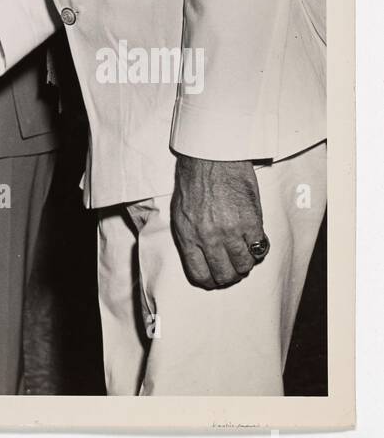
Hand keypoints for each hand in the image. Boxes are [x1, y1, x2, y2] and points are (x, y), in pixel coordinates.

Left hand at [171, 156, 267, 289]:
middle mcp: (208, 237)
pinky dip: (258, 248)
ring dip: (246, 263)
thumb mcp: (180, 212)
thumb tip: (201, 259)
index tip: (215, 278)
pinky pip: (259, 249)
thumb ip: (189, 238)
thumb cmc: (193, 181)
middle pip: (224, 275)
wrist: (210, 156)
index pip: (199, 275)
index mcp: (187, 235)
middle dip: (230, 276)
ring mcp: (230, 231)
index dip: (210, 281)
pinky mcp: (250, 222)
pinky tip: (255, 240)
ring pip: (244, 266)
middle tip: (234, 267)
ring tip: (244, 253)